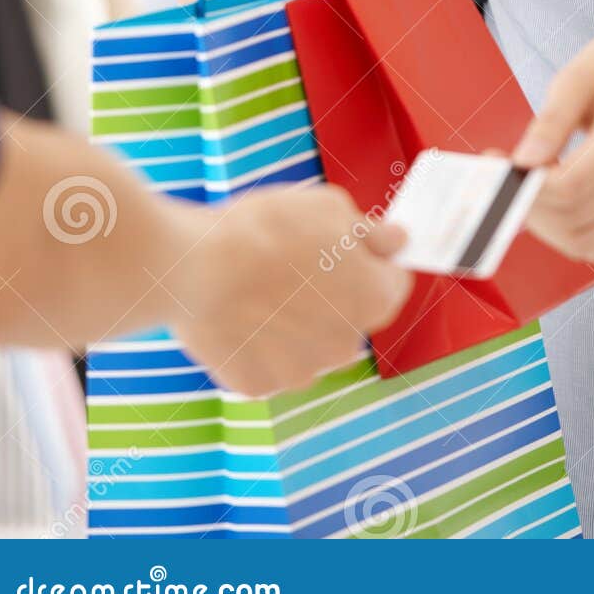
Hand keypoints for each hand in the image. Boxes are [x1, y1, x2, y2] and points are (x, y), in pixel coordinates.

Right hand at [161, 183, 412, 396]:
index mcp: (374, 298)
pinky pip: (266, 363)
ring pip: (307, 346)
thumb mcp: (328, 207)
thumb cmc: (266, 229)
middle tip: (292, 265)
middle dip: (331, 295)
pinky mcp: (257, 386)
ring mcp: (300, 372)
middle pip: (348, 318)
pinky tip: (237, 313)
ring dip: (294, 324)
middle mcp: (346, 345)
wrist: (196, 266)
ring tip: (258, 289)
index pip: (392, 283)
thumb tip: (397, 241)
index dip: (371, 262)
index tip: (346, 250)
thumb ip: (369, 231)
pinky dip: (256, 343)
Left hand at [512, 23, 593, 261]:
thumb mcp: (582, 73)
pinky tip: (557, 197)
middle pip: (574, 218)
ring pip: (584, 241)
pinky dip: (568, 230)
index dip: (525, 185)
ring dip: (545, 223)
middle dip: (529, 205)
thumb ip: (551, 119)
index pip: (571, 185)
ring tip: (532, 185)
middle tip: (507, 178)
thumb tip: (522, 162)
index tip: (497, 166)